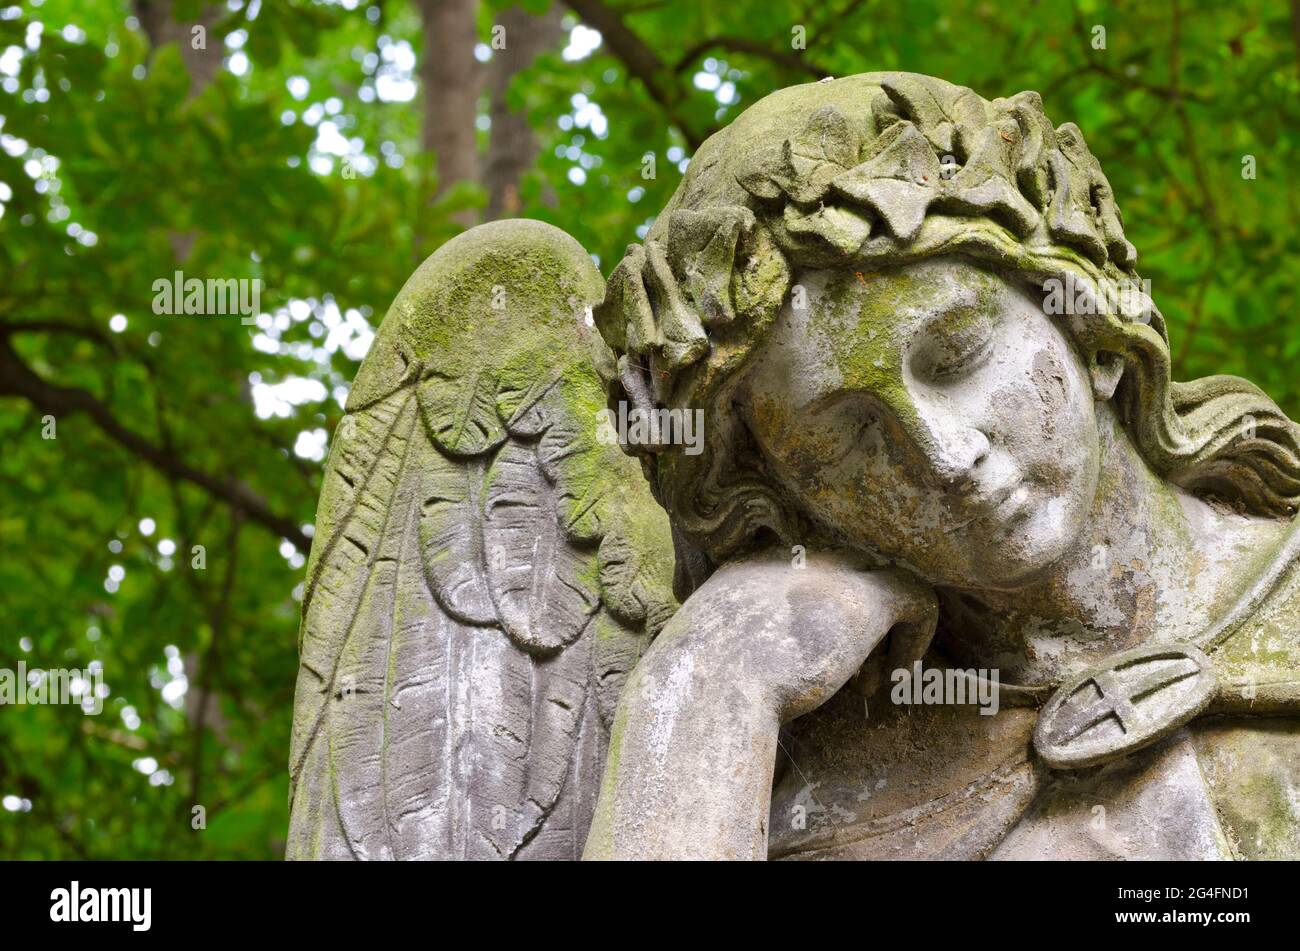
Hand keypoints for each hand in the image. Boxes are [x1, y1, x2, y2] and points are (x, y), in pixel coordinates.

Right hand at [584, 547, 936, 859]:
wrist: (713, 689)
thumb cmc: (702, 686)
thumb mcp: (712, 648)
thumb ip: (737, 638)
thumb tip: (752, 663)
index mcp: (753, 562)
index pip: (806, 576)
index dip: (818, 620)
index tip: (812, 664)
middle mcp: (796, 553)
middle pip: (847, 580)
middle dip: (854, 628)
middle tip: (853, 677)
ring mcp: (835, 569)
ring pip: (882, 587)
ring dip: (881, 637)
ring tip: (868, 683)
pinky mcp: (869, 597)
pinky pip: (916, 602)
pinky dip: (913, 641)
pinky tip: (888, 680)